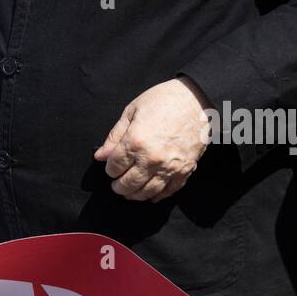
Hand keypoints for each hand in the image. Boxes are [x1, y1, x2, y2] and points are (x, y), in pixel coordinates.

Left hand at [94, 77, 211, 201]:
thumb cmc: (162, 100)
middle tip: (116, 185)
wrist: (196, 99)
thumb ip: (115, 136)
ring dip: (135, 195)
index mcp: (136, 142)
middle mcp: (151, 159)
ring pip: (147, 192)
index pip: (114, 166)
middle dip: (118, 186)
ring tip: (129, 192)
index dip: (109, 168)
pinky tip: (150, 195)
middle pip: (128, 184)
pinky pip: (169, 191)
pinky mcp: (185, 170)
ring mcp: (170, 167)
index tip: (110, 166)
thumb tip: (100, 155)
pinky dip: (158, 196)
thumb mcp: (132, 111)